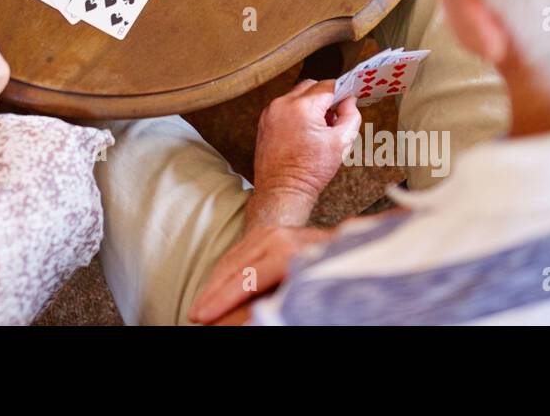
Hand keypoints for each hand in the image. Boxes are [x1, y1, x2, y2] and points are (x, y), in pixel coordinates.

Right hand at [188, 224, 329, 324]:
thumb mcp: (310, 283)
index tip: (205, 317)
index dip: (223, 300)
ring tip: (199, 307)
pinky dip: (223, 272)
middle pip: (235, 267)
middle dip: (212, 293)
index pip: (247, 278)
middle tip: (194, 315)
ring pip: (232, 259)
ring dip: (213, 284)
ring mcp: (273, 232)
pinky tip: (214, 288)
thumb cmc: (336, 272)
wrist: (355, 243)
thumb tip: (252, 312)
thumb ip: (282, 296)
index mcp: (291, 251)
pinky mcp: (268, 233)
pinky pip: (237, 253)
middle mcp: (279, 237)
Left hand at [249, 78, 360, 227]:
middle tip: (334, 117)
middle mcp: (282, 104)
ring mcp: (270, 112)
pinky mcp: (264, 121)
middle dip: (325, 97)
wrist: (283, 190)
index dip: (342, 93)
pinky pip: (284, 107)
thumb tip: (349, 101)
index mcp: (302, 107)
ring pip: (296, 95)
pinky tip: (304, 132)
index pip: (328, 86)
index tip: (348, 101)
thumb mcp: (341, 143)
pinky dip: (296, 112)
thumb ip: (350, 116)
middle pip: (311, 86)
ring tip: (318, 128)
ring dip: (310, 104)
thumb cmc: (309, 171)